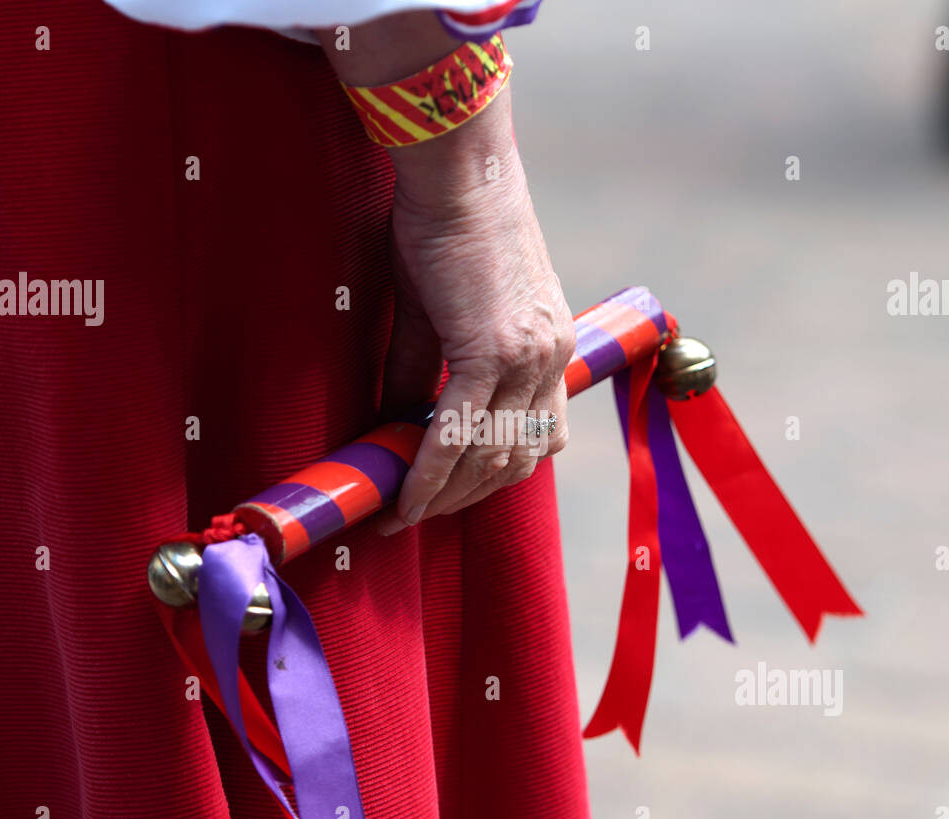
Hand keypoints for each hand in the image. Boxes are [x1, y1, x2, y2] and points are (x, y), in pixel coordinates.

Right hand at [375, 91, 573, 532]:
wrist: (461, 172)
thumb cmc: (449, 227)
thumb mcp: (443, 309)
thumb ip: (426, 372)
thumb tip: (397, 422)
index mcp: (551, 348)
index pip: (538, 436)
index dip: (497, 476)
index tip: (455, 496)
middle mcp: (550, 358)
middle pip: (517, 457)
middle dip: (467, 498)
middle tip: (421, 515)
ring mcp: (526, 357)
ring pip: (490, 454)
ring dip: (447, 494)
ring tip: (406, 512)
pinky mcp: (492, 349)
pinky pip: (458, 431)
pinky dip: (429, 471)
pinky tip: (404, 495)